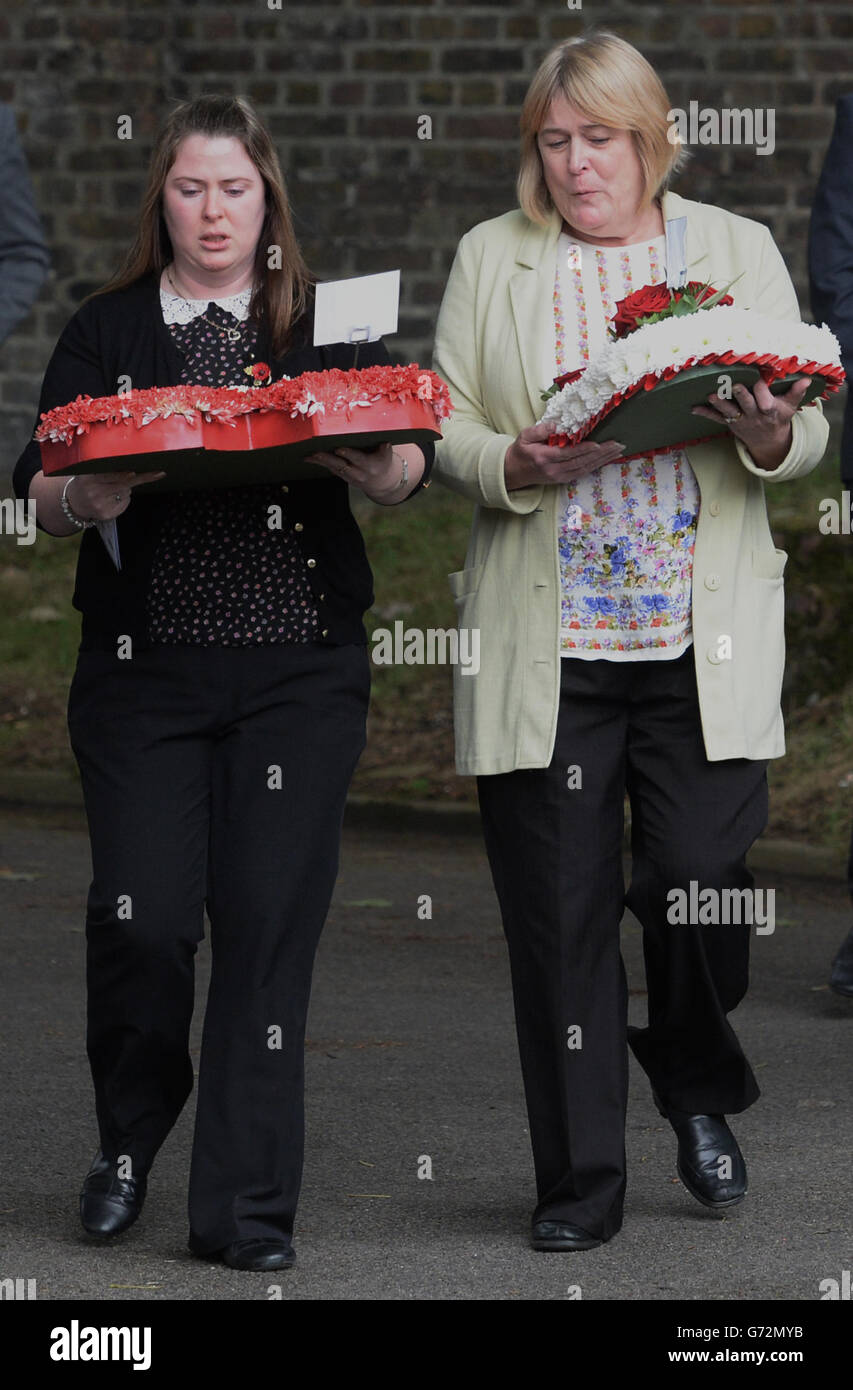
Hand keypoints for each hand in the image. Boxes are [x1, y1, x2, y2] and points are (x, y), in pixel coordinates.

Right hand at [65, 469, 166, 520]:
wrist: (73, 503)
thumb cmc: (86, 483)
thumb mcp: (88, 473)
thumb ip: (104, 470)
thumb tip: (130, 468)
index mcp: (88, 479)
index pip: (109, 476)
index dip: (122, 475)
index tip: (134, 472)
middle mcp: (94, 493)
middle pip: (123, 485)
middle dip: (141, 478)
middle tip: (159, 473)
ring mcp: (100, 506)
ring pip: (125, 493)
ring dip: (126, 488)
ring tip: (112, 488)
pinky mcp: (106, 515)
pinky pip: (124, 503)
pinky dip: (124, 499)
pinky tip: (112, 498)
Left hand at [305, 441, 403, 498]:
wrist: (381, 482)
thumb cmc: (382, 462)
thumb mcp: (386, 453)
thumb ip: (384, 447)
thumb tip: (384, 440)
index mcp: (369, 466)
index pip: (358, 459)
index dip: (348, 454)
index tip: (339, 449)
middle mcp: (358, 473)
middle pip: (341, 465)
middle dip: (328, 459)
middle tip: (316, 453)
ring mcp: (349, 476)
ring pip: (333, 468)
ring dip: (320, 461)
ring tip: (308, 455)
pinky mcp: (343, 476)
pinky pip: (330, 469)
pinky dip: (320, 463)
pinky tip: (310, 458)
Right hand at [505, 422, 624, 489]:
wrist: (513, 473)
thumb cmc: (520, 451)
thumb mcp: (524, 436)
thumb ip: (539, 430)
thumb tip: (556, 425)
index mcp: (544, 458)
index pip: (568, 454)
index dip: (584, 450)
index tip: (598, 444)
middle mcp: (554, 471)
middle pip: (581, 462)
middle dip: (601, 453)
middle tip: (618, 444)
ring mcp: (560, 477)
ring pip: (585, 469)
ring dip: (603, 460)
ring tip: (618, 450)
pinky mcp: (563, 479)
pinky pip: (583, 472)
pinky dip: (597, 465)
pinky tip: (607, 459)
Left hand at [691, 377, 810, 470]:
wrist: (769, 441)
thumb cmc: (779, 417)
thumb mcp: (790, 407)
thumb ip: (797, 393)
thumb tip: (807, 378)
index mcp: (769, 410)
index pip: (765, 399)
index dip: (761, 391)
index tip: (758, 380)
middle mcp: (754, 415)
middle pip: (747, 405)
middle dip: (740, 395)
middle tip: (733, 385)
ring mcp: (741, 420)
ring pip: (729, 411)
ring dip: (719, 404)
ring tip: (710, 395)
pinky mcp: (730, 424)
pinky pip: (716, 419)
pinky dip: (705, 413)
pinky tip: (693, 408)